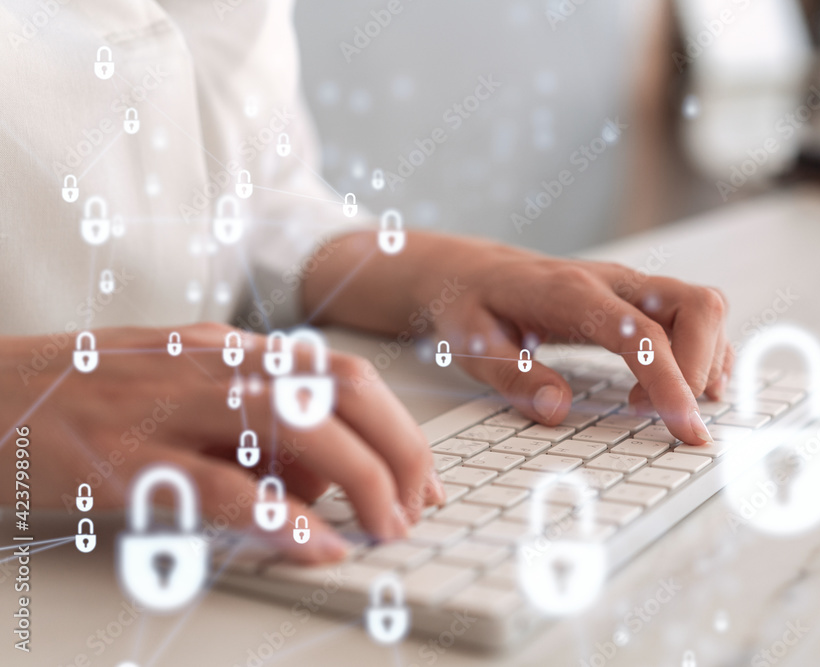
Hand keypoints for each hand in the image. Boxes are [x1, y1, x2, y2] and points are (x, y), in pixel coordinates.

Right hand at [0, 323, 441, 562]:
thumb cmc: (91, 402)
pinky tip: (317, 545)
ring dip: (361, 479)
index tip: (423, 478)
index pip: (342, 374)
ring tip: (385, 527)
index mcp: (231, 351)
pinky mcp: (126, 457)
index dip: (399, 425)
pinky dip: (284, 520)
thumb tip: (324, 484)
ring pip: (297, 423)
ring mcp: (170, 405)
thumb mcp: (187, 399)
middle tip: (417, 507)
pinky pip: (223, 487)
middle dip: (399, 449)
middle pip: (339, 390)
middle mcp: (213, 365)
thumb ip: (254, 432)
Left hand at [305, 231, 732, 444]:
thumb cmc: (470, 307)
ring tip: (660, 405)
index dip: (672, 383)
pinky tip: (670, 387)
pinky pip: (692, 315)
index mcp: (571, 295)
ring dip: (704, 360)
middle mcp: (611, 282)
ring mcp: (628, 285)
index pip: (642, 335)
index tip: (687, 429)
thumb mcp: (472, 346)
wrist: (469, 272)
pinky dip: (700, 352)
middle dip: (702, 367)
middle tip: (669, 417)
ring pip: (702, 308)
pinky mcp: (635, 296)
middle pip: (696, 306)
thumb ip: (513, 378)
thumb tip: (557, 410)